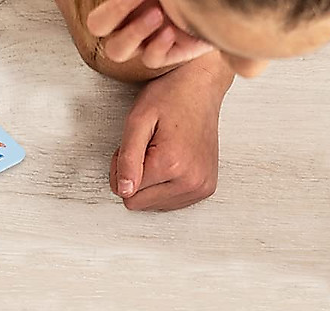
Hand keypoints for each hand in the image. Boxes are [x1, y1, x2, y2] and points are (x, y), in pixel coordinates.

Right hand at [87, 0, 212, 69]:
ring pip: (119, 51)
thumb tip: (120, 1)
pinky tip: (170, 32)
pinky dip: (158, 45)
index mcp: (126, 9)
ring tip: (156, 15)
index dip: (110, 11)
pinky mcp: (169, 54)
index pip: (99, 22)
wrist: (217, 5)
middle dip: (116, 15)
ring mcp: (148, 40)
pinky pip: (152, 59)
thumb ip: (130, 1)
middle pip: (101, 31)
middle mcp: (133, 24)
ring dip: (134, 33)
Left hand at [111, 58, 228, 210]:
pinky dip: (166, 185)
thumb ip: (127, 158)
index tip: (135, 146)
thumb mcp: (137, 120)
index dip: (123, 169)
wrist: (202, 85)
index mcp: (171, 165)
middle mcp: (189, 181)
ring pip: (155, 206)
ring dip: (151, 182)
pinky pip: (172, 203)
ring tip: (161, 151)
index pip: (126, 194)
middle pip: (140, 203)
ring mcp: (200, 187)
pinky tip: (173, 161)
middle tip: (147, 148)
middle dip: (136, 178)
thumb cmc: (171, 96)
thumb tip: (124, 190)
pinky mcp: (206, 188)